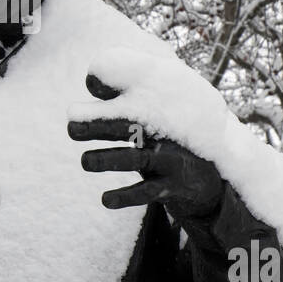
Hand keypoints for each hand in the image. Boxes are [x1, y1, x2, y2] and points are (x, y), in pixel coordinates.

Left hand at [68, 72, 223, 216]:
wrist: (211, 181)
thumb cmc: (171, 148)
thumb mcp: (154, 126)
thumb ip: (127, 106)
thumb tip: (91, 81)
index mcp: (157, 117)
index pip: (131, 104)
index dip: (106, 102)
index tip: (78, 102)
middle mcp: (164, 135)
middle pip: (130, 127)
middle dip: (99, 126)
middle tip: (72, 129)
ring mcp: (170, 161)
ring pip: (137, 158)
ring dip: (108, 160)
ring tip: (84, 162)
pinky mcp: (173, 187)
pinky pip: (147, 192)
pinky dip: (125, 196)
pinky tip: (105, 200)